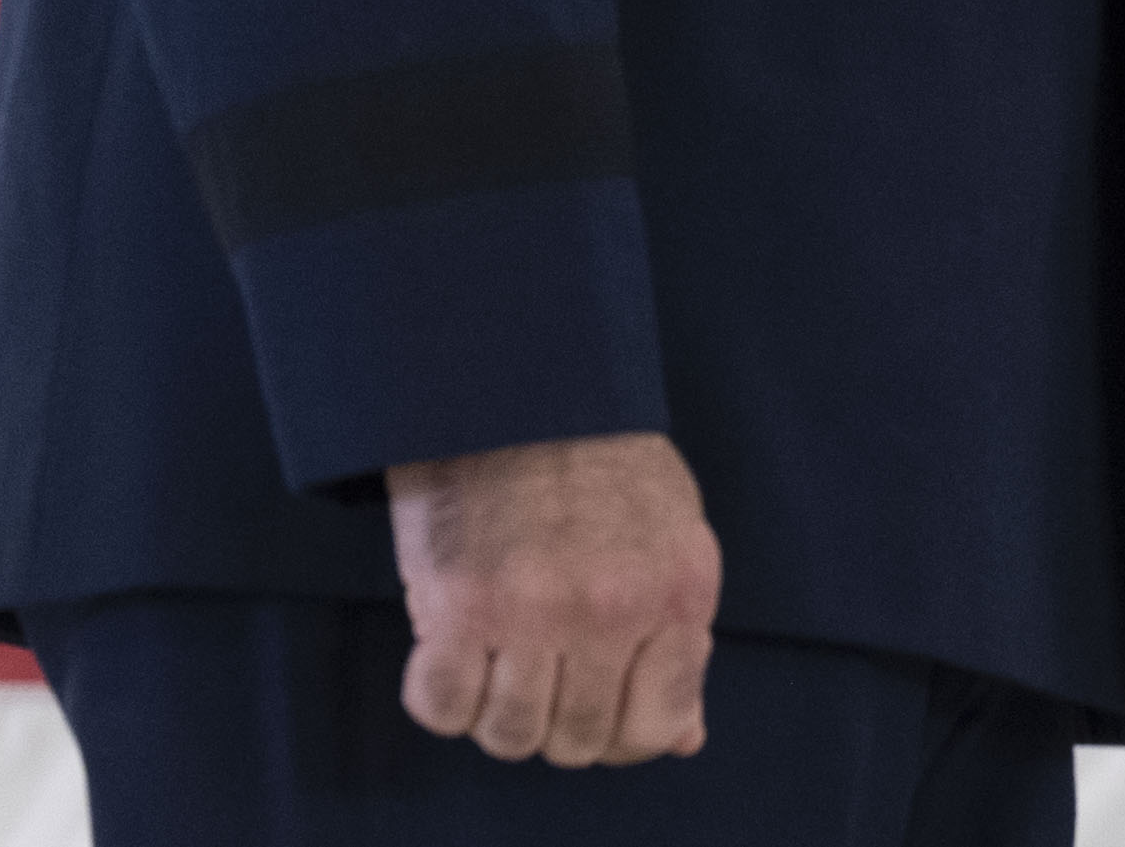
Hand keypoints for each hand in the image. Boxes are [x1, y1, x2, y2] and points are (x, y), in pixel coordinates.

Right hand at [387, 430, 719, 765]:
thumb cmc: (604, 462)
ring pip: (507, 736)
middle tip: (538, 672)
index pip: (653, 730)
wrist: (523, 380)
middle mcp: (611, 611)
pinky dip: (440, 694)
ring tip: (495, 656)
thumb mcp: (673, 538)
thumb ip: (678, 641)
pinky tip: (451, 652)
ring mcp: (533, 610)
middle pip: (574, 742)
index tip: (595, 707)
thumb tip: (685, 738)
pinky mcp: (458, 602)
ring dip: (495, 710)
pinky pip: (440, 707)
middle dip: (554, 722)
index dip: (619, 735)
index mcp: (676, 594)